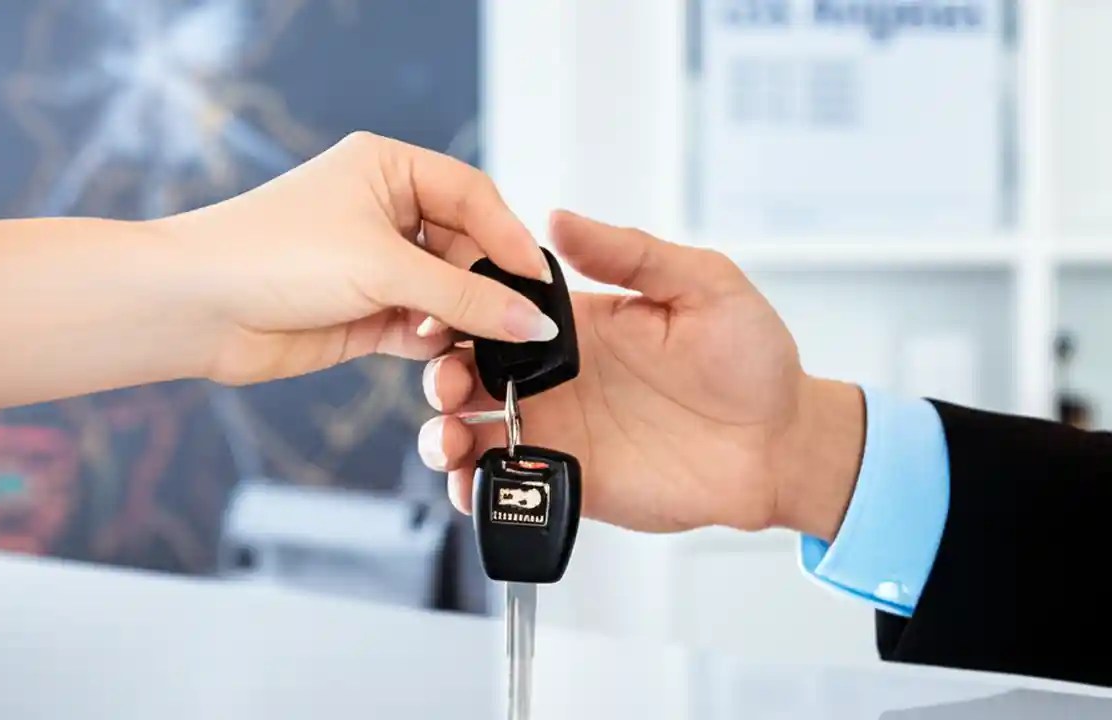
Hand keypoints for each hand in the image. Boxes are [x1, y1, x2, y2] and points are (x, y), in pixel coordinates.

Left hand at [156, 131, 556, 383]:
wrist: (196, 308)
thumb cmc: (272, 255)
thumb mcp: (383, 267)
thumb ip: (466, 296)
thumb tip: (531, 321)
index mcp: (388, 169)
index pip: (474, 196)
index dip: (509, 237)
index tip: (538, 282)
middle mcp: (383, 210)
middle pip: (464, 248)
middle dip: (484, 286)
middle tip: (512, 322)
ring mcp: (372, 264)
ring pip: (444, 292)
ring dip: (457, 319)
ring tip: (464, 341)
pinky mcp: (362, 312)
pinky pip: (419, 326)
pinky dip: (430, 342)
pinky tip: (428, 350)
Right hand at [418, 212, 865, 538]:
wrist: (781, 444)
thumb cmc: (753, 359)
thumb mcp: (702, 284)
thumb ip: (632, 253)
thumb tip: (559, 218)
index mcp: (575, 326)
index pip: (496, 310)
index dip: (459, 311)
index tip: (444, 315)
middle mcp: (555, 378)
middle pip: (467, 373)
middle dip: (439, 377)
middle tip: (448, 386)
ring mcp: (559, 432)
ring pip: (472, 432)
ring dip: (442, 435)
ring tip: (449, 440)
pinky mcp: (572, 480)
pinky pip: (509, 485)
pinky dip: (477, 490)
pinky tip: (474, 485)